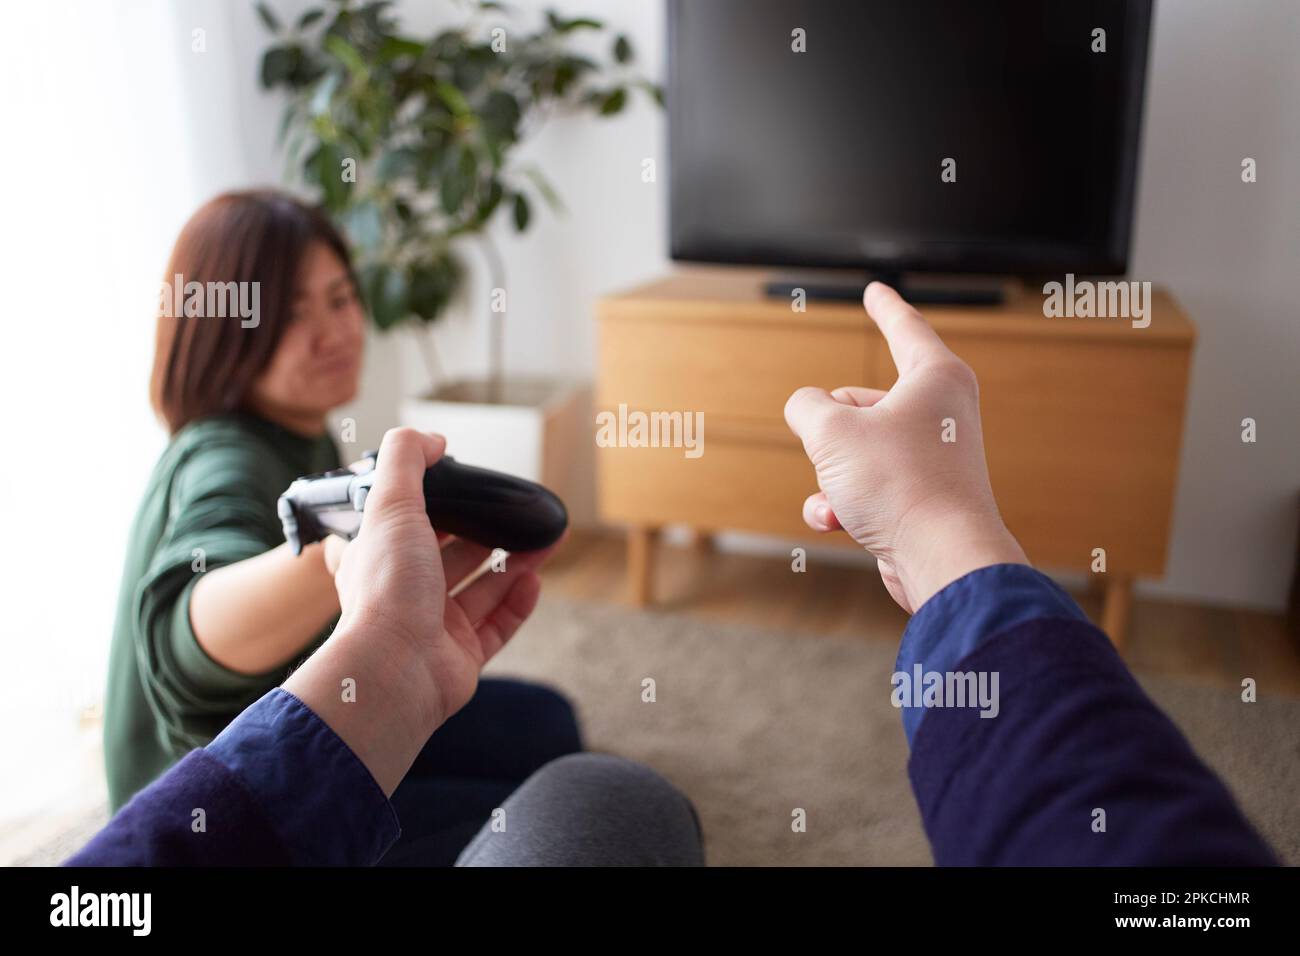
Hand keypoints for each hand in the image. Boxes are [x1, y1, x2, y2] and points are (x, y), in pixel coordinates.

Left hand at [285, 427, 554, 793]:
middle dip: (488, 532)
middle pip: (454, 555)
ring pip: (482, 588)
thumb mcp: (390, 506)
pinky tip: (535, 581)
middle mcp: (405, 593)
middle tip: (519, 513)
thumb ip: (405, 461)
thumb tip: (431, 439)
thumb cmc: (386, 590)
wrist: (394, 671)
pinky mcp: (462, 657)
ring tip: (545, 540)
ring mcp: (435, 627)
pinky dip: (518, 602)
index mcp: (381, 559)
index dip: (443, 503)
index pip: (412, 522)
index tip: (473, 485)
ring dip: (515, 563)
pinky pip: (497, 625)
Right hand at [784, 282, 1026, 612]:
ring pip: (855, 450)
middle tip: (826, 446)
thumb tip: (808, 411)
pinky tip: (838, 520)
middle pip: (861, 402)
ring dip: (830, 474)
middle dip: (830, 429)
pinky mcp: (919, 500)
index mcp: (935, 378)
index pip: (905, 328)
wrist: (940, 560)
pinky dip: (842, 504)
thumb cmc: (899, 485)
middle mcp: (941, 415)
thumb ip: (806, 406)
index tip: (875, 290)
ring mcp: (931, 459)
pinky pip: (864, 489)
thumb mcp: (831, 429)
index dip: (884, 307)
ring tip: (840, 492)